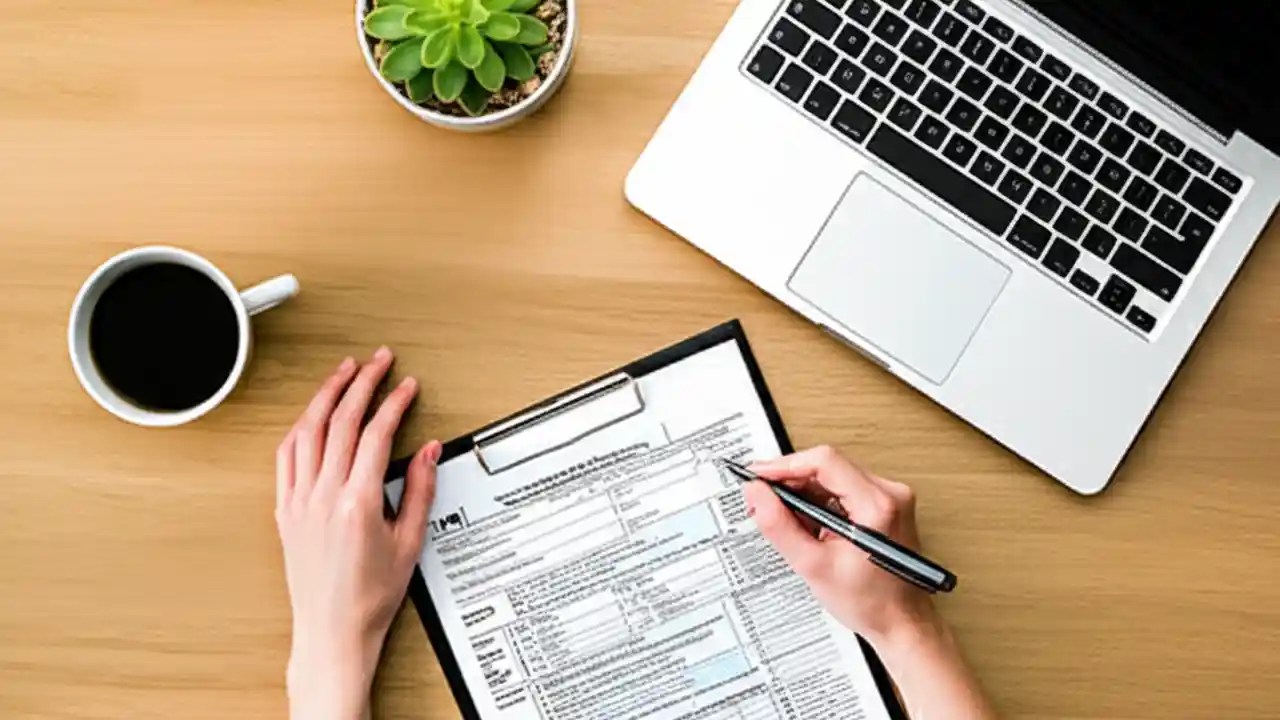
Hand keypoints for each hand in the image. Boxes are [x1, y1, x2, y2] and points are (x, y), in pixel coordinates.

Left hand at [275, 347, 441, 719]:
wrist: (332, 632)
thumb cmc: (370, 597)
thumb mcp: (410, 543)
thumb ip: (420, 490)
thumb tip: (428, 451)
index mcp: (357, 504)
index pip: (376, 435)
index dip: (394, 403)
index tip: (406, 386)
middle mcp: (322, 497)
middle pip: (340, 421)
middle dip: (362, 383)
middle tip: (378, 361)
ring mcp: (298, 502)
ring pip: (308, 431)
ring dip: (326, 396)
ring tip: (343, 373)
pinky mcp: (284, 511)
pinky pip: (286, 456)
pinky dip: (300, 428)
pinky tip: (311, 415)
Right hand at [744, 446, 931, 646]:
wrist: (900, 623)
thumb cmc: (871, 602)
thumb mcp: (813, 565)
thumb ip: (779, 525)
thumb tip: (757, 494)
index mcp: (877, 505)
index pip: (824, 462)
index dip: (785, 465)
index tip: (759, 475)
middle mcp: (889, 494)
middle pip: (827, 466)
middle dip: (791, 482)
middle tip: (764, 500)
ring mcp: (889, 498)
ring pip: (833, 477)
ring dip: (804, 493)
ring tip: (787, 520)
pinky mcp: (884, 505)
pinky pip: (843, 490)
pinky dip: (819, 502)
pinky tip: (808, 525)